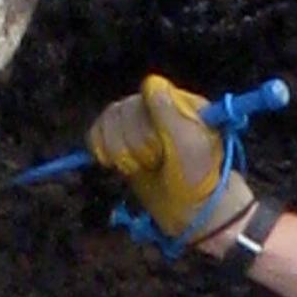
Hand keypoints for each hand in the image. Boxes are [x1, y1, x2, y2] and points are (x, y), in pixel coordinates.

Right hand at [87, 74, 253, 241]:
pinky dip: (101, 149)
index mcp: (181, 104)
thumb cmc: (197, 179)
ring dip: (120, 149)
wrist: (192, 214)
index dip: (147, 123)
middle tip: (154, 163)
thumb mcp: (190, 145)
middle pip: (125, 108)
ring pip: (109, 119)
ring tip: (140, 168)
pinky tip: (114, 165)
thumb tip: (151, 82)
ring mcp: (140, 127)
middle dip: (135, 142)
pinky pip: (98, 133)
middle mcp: (159, 110)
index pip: (148, 93)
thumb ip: (169, 113)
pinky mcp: (124, 144)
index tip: (161, 147)